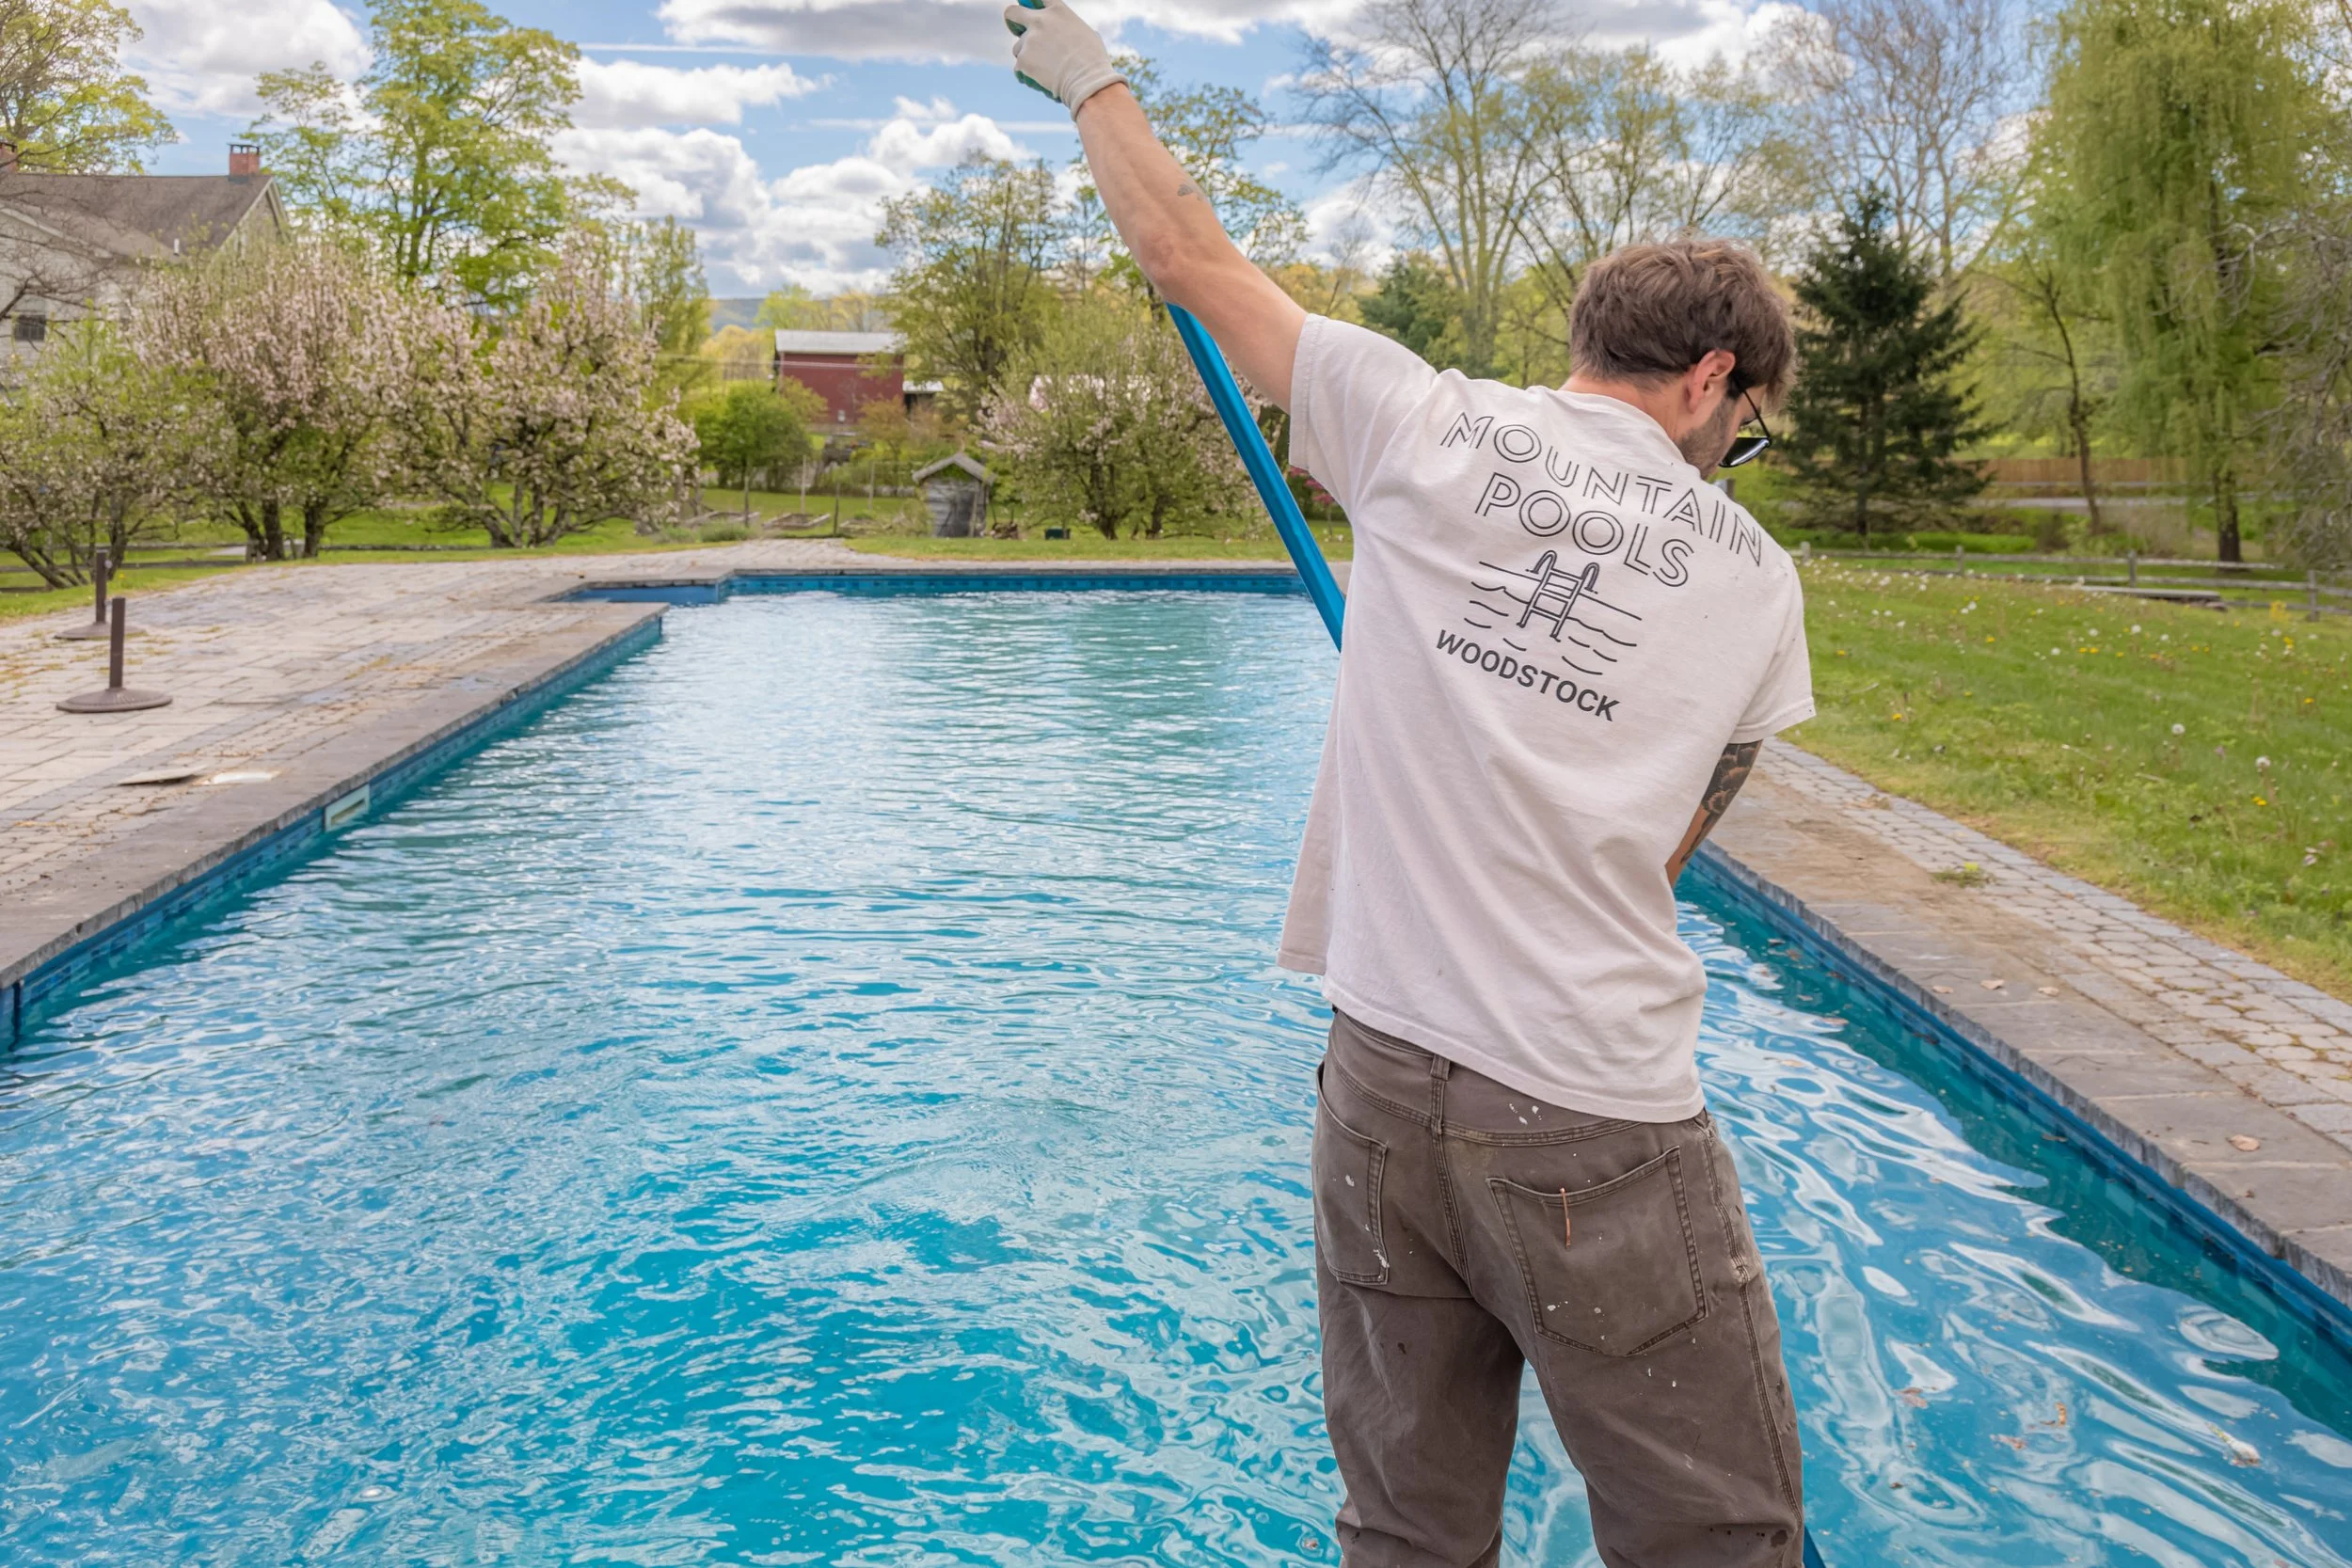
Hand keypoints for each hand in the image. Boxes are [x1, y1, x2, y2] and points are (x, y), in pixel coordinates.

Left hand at [1002, 0, 1124, 112]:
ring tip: (1046, 70)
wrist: (1087, 82)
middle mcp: (1040, 21)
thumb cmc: (1093, 62)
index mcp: (1058, 11)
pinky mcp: (1023, 60)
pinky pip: (1019, 68)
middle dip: (1013, 22)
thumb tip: (1067, 35)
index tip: (1031, 11)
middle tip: (1016, 31)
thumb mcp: (1086, 34)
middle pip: (1013, 13)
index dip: (1033, 5)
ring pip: (1018, 48)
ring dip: (1027, 57)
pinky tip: (1040, 80)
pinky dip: (1027, 75)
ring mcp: (1030, 40)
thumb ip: (1070, 29)